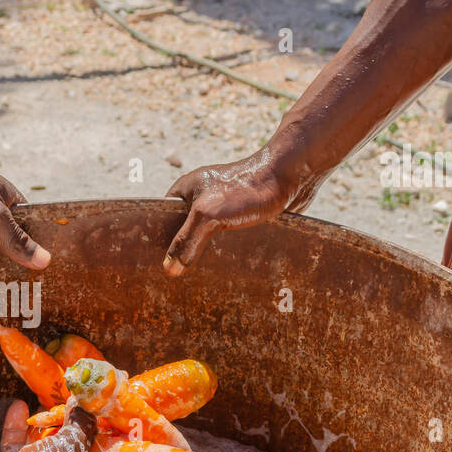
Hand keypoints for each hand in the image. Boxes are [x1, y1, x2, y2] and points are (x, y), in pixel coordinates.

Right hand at [0, 404, 94, 451]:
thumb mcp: (73, 444)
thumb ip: (82, 422)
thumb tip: (84, 402)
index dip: (103, 442)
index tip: (103, 421)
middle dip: (69, 429)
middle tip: (71, 407)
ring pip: (43, 451)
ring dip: (43, 426)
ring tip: (45, 405)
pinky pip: (19, 451)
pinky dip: (19, 430)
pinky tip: (17, 407)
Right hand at [163, 148, 310, 275]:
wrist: (291, 176)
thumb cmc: (246, 188)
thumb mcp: (207, 215)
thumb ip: (186, 241)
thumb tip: (169, 269)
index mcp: (186, 189)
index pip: (162, 219)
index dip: (160, 240)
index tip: (159, 263)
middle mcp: (203, 197)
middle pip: (186, 230)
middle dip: (185, 250)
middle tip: (182, 274)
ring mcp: (224, 207)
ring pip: (208, 236)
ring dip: (209, 253)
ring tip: (204, 274)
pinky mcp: (243, 216)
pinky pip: (228, 238)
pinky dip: (228, 251)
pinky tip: (228, 266)